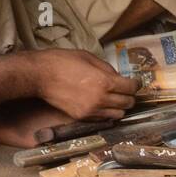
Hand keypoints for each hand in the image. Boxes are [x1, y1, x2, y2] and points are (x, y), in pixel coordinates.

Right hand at [0, 49, 138, 121]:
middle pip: (128, 102)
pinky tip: (104, 105)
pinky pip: (104, 119)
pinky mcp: (83, 117)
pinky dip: (108, 113)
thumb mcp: (88, 57)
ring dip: (120, 106)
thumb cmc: (63, 61)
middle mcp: (101, 99)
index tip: (134, 82)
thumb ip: (107, 68)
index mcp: (105, 81)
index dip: (136, 84)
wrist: (40, 76)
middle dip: (130, 96)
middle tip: (126, 90)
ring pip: (119, 114)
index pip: (131, 87)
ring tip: (115, 99)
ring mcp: (92, 110)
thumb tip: (118, 77)